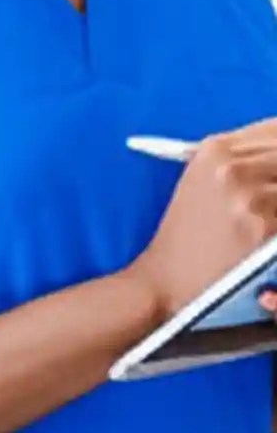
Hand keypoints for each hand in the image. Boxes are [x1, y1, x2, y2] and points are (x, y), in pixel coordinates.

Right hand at [128, 119, 276, 318]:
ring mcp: (250, 197)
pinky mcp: (265, 228)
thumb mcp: (201, 182)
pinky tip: (267, 235)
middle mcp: (231, 168)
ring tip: (269, 216)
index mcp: (214, 151)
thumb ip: (241, 157)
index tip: (276, 172)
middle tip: (273, 199)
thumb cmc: (186, 236)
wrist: (166, 281)